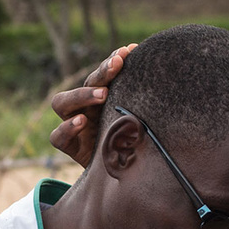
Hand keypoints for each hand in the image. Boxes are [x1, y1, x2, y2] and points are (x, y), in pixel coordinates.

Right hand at [48, 44, 136, 167]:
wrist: (124, 178)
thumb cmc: (134, 147)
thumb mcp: (142, 126)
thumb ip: (146, 106)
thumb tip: (171, 82)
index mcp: (103, 98)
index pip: (103, 74)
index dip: (112, 61)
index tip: (129, 50)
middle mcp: (86, 107)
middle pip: (86, 84)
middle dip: (102, 73)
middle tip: (117, 64)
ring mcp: (74, 125)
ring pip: (62, 102)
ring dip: (82, 95)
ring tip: (102, 94)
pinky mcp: (69, 146)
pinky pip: (58, 136)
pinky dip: (68, 128)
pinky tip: (82, 121)